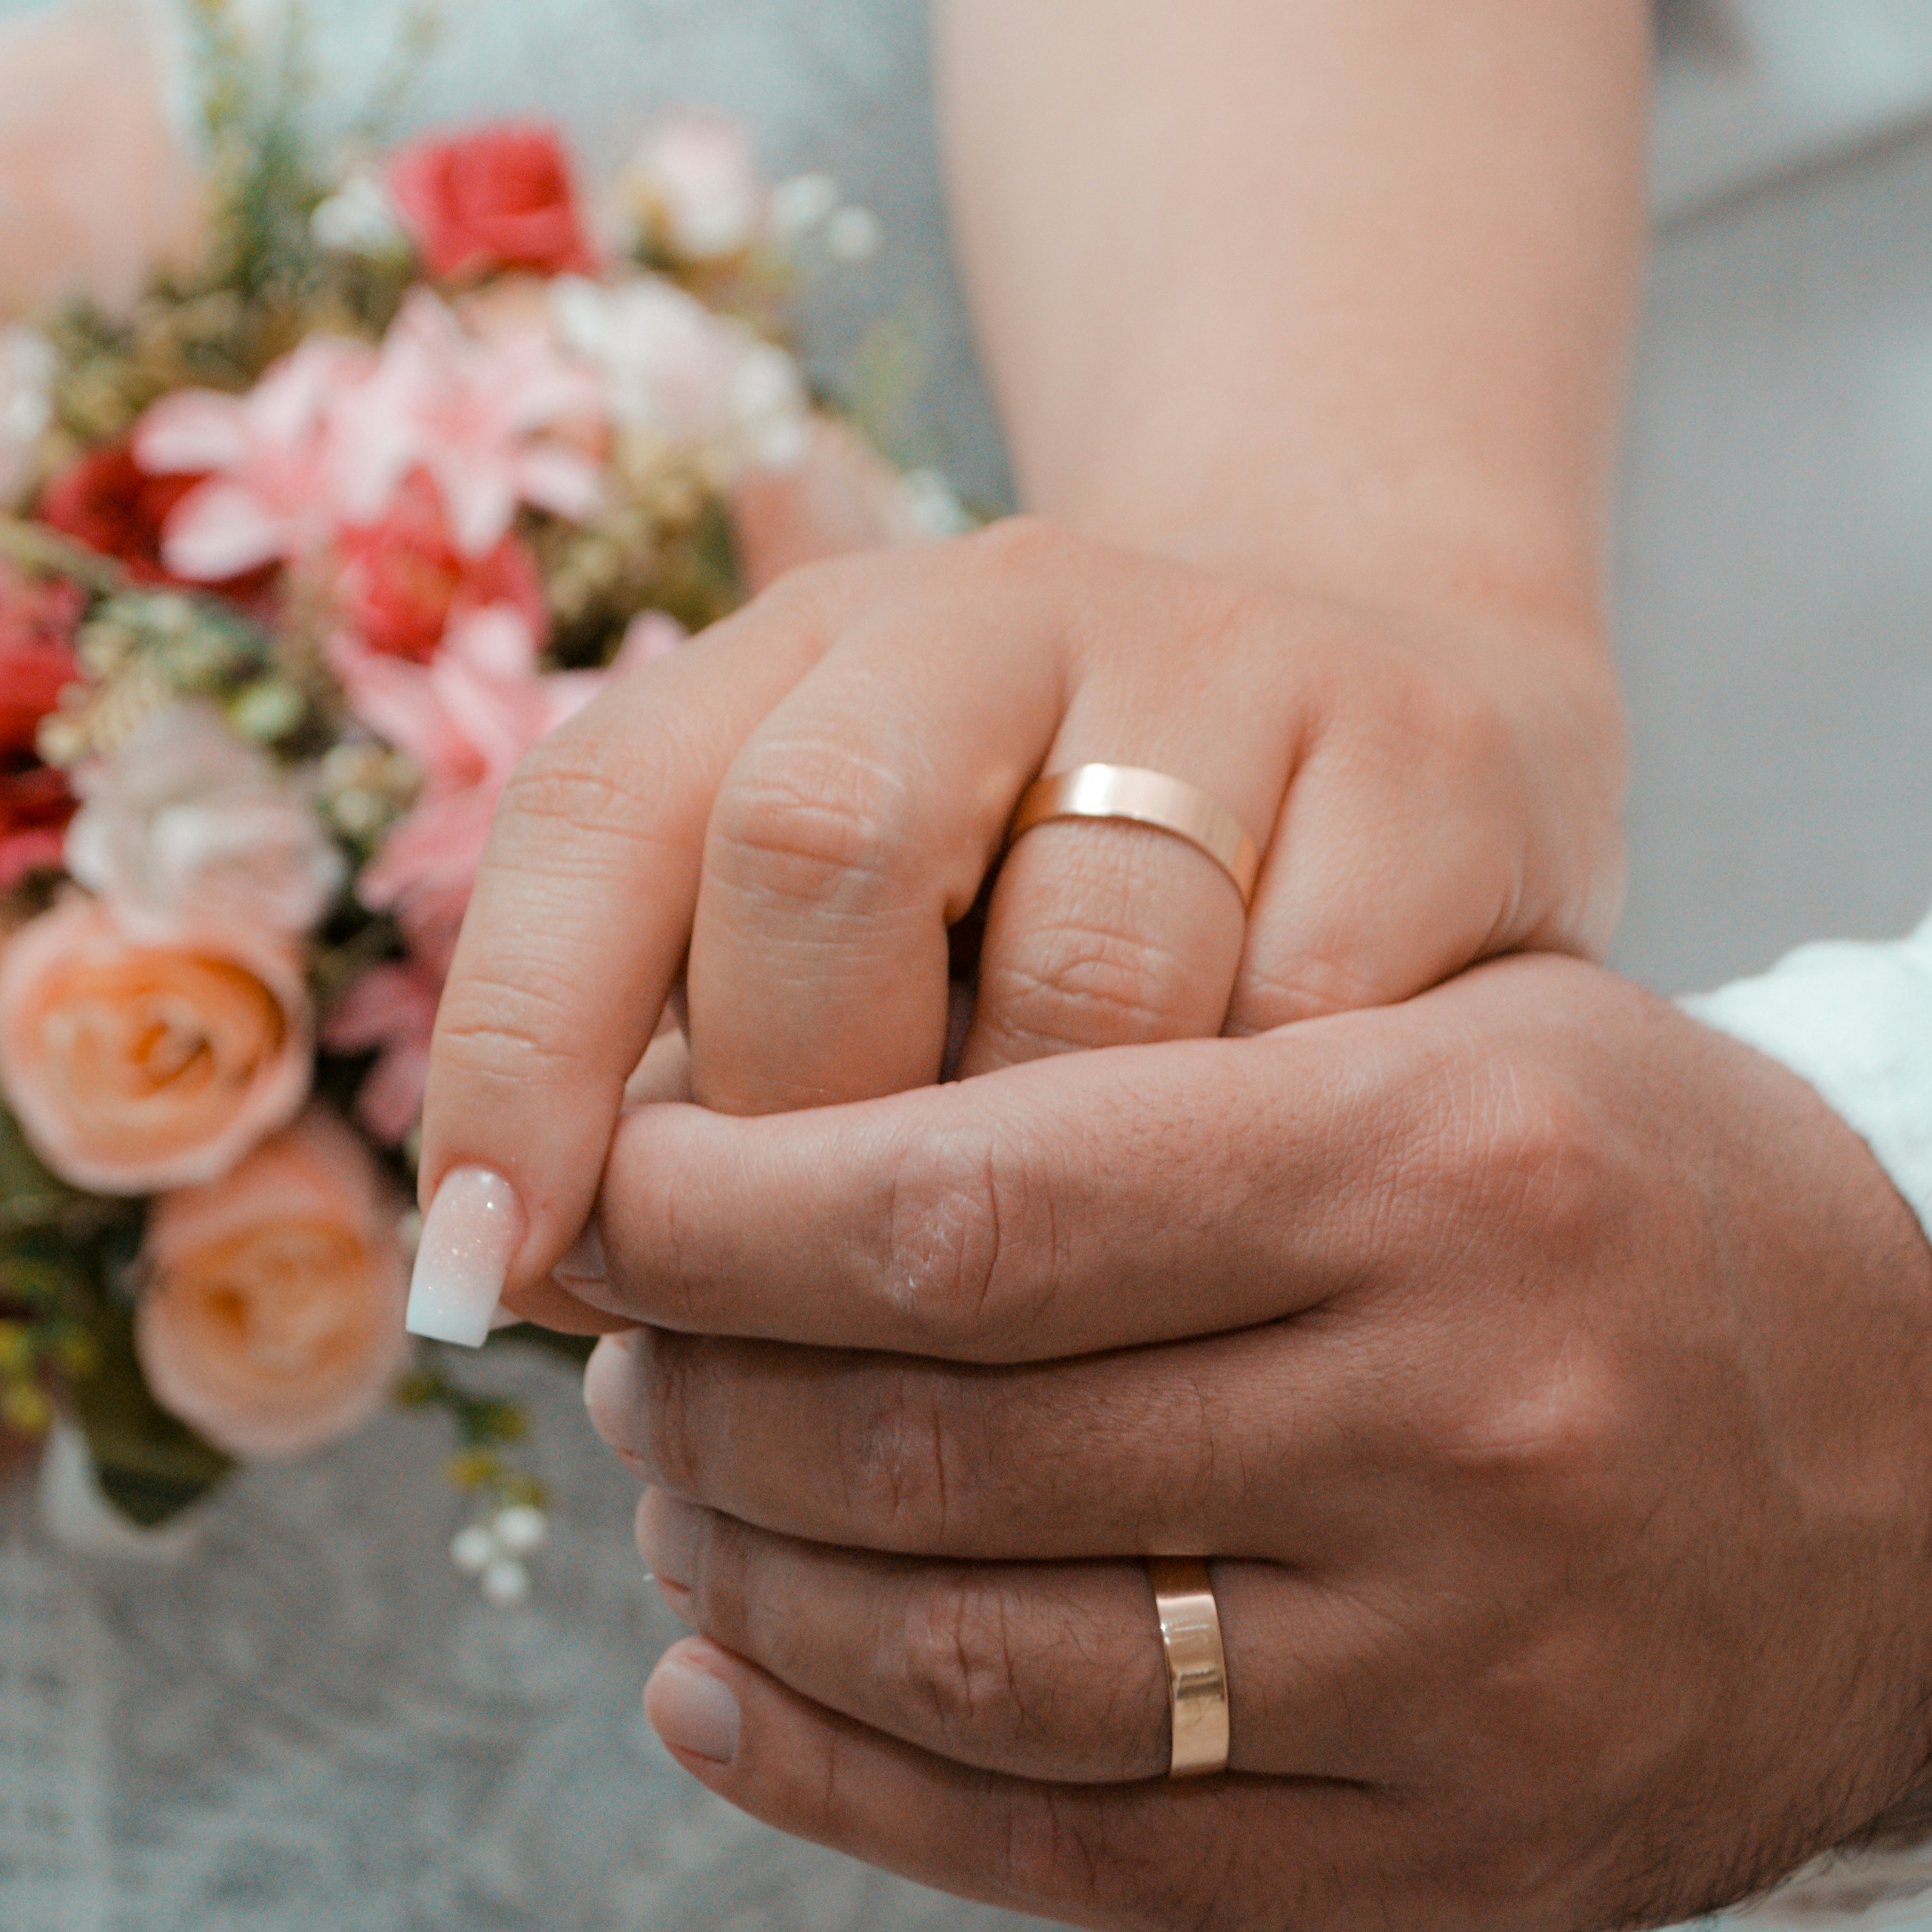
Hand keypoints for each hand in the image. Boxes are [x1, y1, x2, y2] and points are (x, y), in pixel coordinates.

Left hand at [416, 518, 1623, 1327]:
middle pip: (813, 845)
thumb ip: (670, 1062)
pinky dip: (1253, 1176)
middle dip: (787, 1125)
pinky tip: (1246, 1253)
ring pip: (1079, 974)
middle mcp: (1010, 604)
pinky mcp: (1441, 768)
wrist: (1415, 710)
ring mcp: (1241, 665)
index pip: (600, 812)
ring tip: (1027, 1327)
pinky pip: (1313, 1031)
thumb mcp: (858, 927)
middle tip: (811, 1310)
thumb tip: (514, 1273)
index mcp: (814, 640)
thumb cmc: (1069, 884)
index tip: (489, 1280)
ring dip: (1030, 1198)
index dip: (520, 1050)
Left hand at [560, 956, 1931, 1931]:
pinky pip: (1073, 1852)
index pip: (959, 1212)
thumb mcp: (1446, 1033)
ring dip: (753, 1592)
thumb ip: (1139, 1068)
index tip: (603, 1192)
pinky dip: (845, 1786)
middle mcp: (1461, 1428)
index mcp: (1439, 1165)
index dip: (711, 1217)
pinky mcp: (1461, 1862)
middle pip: (935, 1447)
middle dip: (704, 1401)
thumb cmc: (1632, 1195)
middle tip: (618, 1351)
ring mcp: (1468, 1678)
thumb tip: (749, 1165)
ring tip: (675, 1506)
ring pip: (973, 1667)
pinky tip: (723, 1696)